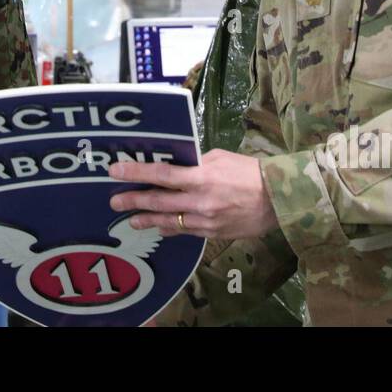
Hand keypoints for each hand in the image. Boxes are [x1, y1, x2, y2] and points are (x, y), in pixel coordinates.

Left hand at [108, 149, 278, 239]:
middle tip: (113, 200)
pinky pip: (185, 231)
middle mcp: (200, 201)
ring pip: (168, 221)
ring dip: (146, 219)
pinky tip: (158, 227)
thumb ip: (196, 162)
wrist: (278, 199)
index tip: (115, 171)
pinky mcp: (212, 234)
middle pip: (158, 202)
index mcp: (202, 177)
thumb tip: (176, 164)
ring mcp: (205, 221)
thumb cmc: (249, 172)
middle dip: (133, 200)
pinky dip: (169, 228)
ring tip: (130, 219)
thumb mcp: (220, 157)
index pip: (162, 174)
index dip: (136, 173)